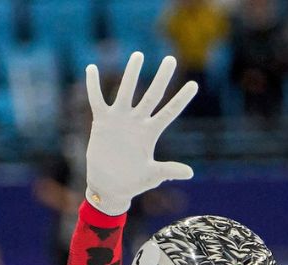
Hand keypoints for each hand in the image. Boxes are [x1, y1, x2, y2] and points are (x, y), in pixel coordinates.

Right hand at [83, 53, 197, 213]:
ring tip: (138, 55)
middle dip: (162, 77)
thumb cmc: (133, 182)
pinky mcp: (101, 121)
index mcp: (151, 133)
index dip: (181, 99)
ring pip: (126, 90)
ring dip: (131, 73)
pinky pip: (96, 99)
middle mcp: (137, 121)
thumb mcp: (152, 175)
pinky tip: (92, 69)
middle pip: (152, 95)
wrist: (109, 185)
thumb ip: (169, 170)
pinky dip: (93, 85)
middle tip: (171, 59)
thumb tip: (190, 173)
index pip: (170, 111)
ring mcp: (119, 119)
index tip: (194, 84)